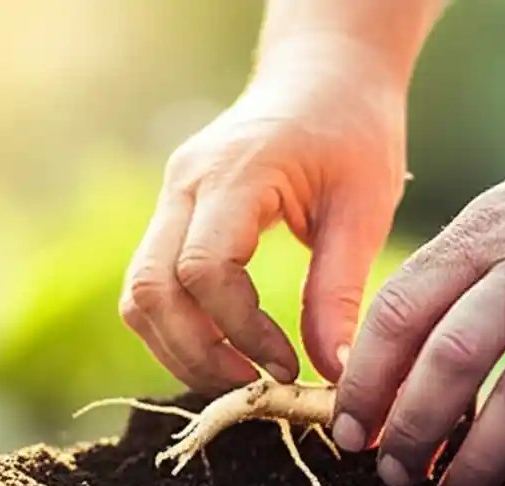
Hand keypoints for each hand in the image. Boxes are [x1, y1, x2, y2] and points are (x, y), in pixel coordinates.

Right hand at [120, 50, 406, 393]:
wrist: (325, 76)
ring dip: (179, 348)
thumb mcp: (365, 207)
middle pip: (151, 288)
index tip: (291, 368)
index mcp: (235, 172)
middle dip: (197, 353)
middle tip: (255, 389)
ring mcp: (171, 196)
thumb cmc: (354, 132)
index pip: (205, 270)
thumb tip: (333, 373)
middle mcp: (186, 183)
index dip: (242, 332)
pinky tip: (226, 348)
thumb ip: (340, 291)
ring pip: (139, 293)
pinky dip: (178, 327)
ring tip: (240, 378)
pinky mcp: (173, 213)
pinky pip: (151, 283)